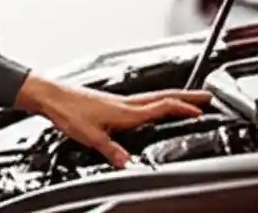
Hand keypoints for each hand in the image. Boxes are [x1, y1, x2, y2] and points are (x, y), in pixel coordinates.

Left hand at [14, 74, 211, 167]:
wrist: (50, 96)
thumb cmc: (68, 111)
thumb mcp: (90, 136)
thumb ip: (111, 149)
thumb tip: (126, 162)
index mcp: (125, 110)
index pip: (161, 106)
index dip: (182, 107)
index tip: (201, 109)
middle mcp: (124, 103)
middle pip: (163, 96)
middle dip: (186, 96)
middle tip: (207, 95)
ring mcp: (118, 101)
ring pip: (153, 97)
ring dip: (173, 97)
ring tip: (188, 99)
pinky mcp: (111, 103)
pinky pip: (142, 101)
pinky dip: (156, 102)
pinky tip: (153, 108)